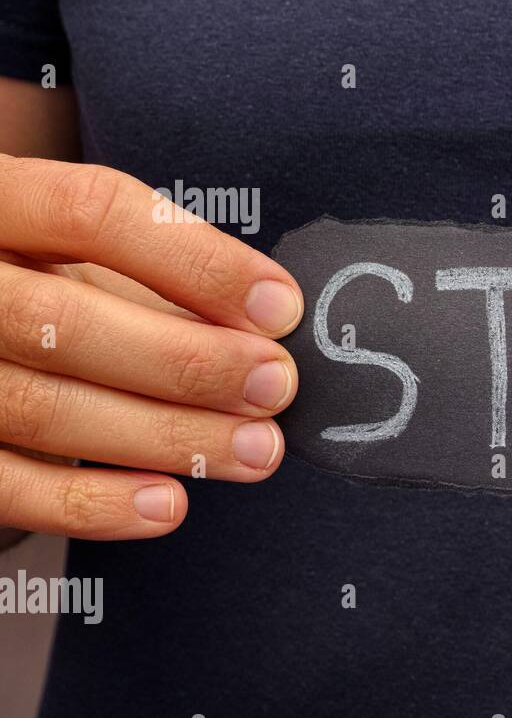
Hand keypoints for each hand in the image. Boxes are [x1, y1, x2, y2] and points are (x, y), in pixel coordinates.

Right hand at [0, 156, 301, 539]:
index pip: (91, 213)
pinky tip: (168, 504)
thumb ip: (153, 279)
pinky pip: (7, 487)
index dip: (197, 262)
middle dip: (188, 362)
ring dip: (166, 436)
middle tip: (273, 385)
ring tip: (253, 450)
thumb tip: (264, 328)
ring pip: (42, 410)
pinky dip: (92, 504)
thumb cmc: (33, 284)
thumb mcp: (74, 256)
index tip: (278, 306)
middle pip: (64, 323)